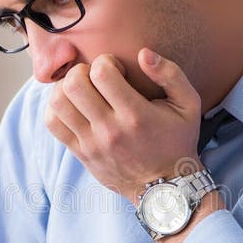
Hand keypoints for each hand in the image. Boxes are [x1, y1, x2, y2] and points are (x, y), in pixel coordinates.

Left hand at [45, 48, 201, 201]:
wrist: (165, 188)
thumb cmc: (177, 141)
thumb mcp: (188, 105)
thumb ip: (171, 74)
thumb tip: (143, 54)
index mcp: (136, 115)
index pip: (101, 73)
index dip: (106, 61)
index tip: (117, 69)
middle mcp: (110, 130)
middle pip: (74, 84)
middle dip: (82, 70)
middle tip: (96, 77)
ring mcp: (92, 144)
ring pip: (58, 103)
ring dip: (66, 88)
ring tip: (83, 90)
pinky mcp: (81, 154)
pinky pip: (53, 124)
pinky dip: (57, 108)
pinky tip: (74, 106)